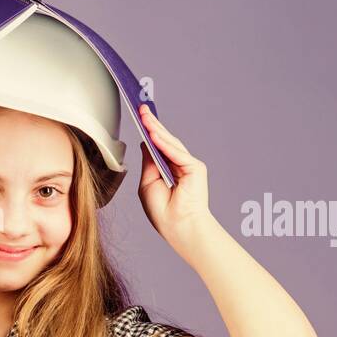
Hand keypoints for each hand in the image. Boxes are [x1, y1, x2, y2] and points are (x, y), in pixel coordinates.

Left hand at [137, 104, 212, 243]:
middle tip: (142, 109)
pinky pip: (177, 154)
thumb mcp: (147, 183)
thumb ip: (149, 163)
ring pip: (170, 144)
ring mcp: (189, 165)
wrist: (177, 227)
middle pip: (164, 140)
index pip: (157, 146)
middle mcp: (180, 164)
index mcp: (168, 169)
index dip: (149, 131)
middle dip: (152, 124)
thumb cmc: (162, 212)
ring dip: (157, 129)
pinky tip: (154, 135)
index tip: (140, 116)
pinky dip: (165, 144)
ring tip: (145, 116)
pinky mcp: (195, 168)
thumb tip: (146, 143)